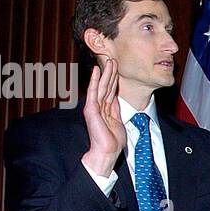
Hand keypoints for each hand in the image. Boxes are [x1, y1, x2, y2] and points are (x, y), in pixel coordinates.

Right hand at [80, 60, 123, 175]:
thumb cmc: (112, 141)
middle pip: (106, 86)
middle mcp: (99, 106)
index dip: (114, 79)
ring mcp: (94, 107)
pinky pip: (94, 92)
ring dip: (106, 73)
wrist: (107, 152)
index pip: (111, 90)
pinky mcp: (91, 109)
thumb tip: (117, 98)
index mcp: (106, 109)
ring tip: (109, 61)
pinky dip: (95, 80)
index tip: (117, 67)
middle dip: (110, 72)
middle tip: (113, 58)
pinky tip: (97, 71)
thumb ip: (116, 109)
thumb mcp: (118, 121)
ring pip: (102, 86)